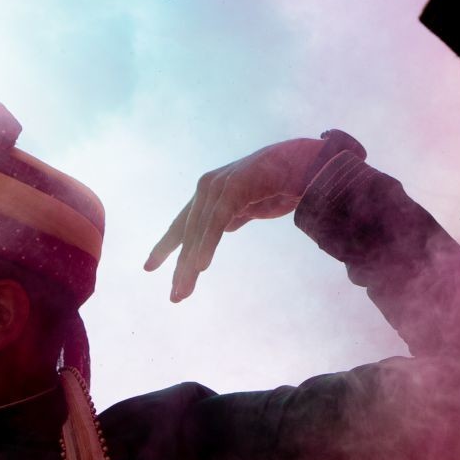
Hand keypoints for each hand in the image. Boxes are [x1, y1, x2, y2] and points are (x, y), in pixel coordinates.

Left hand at [141, 138, 330, 301]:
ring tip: (184, 290)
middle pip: (188, 233)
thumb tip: (222, 228)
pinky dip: (207, 243)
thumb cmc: (283, 183)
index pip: (183, 224)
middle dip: (180, 266)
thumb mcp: (251, 205)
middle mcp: (209, 187)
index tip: (149, 267)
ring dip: (190, 263)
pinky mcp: (235, 187)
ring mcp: (220, 185)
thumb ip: (234, 215)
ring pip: (199, 231)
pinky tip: (200, 266)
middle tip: (175, 297)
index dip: (166, 246)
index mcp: (211, 192)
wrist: (310, 163)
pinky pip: (218, 221)